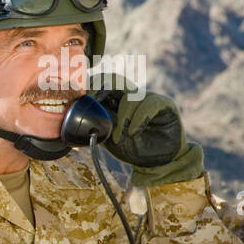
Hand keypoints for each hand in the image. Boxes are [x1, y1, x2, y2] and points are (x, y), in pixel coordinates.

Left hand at [89, 76, 203, 186]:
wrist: (156, 163)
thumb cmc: (131, 148)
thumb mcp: (108, 138)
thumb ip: (96, 123)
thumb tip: (79, 111)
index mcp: (114, 102)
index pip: (100, 84)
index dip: (90, 86)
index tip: (80, 98)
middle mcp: (130, 96)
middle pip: (114, 80)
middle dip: (100, 88)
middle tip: (93, 101)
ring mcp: (147, 98)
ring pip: (130, 96)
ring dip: (122, 118)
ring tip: (118, 138)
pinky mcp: (164, 104)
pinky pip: (149, 103)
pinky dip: (138, 118)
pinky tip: (133, 132)